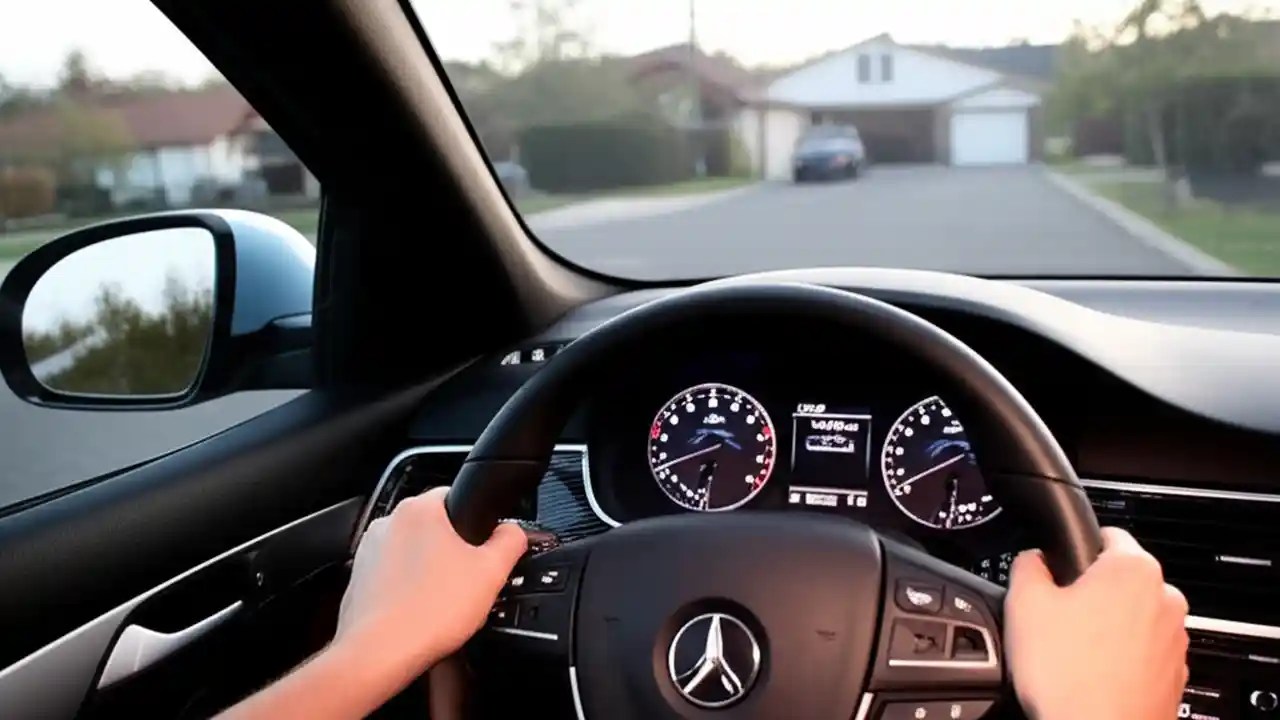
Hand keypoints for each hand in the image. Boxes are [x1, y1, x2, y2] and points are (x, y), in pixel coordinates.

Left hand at [335, 486, 526, 671]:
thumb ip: (511, 541)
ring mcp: (368, 552)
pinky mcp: (359, 579)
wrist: (379, 653)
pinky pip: (393, 577)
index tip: (481, 549)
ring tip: (441, 602)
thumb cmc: (429, 612)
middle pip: (433, 527)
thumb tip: (514, 531)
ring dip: (428, 571)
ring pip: (412, 553)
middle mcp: (388, 523)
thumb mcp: (492, 573)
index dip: (475, 523)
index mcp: (420, 509)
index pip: (455, 496)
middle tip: (467, 581)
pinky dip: (407, 590)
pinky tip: (420, 612)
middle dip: (452, 551)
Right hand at [1005, 527, 1188, 719]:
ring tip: (1070, 653)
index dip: (1072, 552)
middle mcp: (1165, 598)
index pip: (1104, 534)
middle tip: (1055, 619)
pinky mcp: (1174, 674)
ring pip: (1130, 617)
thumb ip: (1028, 564)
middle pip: (1117, 580)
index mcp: (1132, 568)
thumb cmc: (1069, 675)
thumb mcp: (1023, 602)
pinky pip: (1141, 652)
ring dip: (1104, 628)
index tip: (1056, 574)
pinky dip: (1119, 658)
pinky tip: (1089, 675)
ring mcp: (1174, 639)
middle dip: (1088, 594)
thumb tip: (1034, 560)